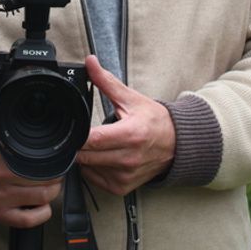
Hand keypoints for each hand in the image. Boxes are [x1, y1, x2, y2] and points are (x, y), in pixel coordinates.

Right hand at [0, 138, 62, 227]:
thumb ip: (8, 137)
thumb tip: (32, 131)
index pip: (31, 153)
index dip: (49, 152)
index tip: (54, 151)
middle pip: (43, 176)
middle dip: (54, 173)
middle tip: (55, 170)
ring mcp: (0, 198)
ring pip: (42, 196)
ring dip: (53, 190)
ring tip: (51, 185)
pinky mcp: (0, 215)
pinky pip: (30, 219)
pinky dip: (43, 212)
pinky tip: (42, 204)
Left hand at [75, 54, 175, 195]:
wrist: (177, 145)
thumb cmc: (156, 121)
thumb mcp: (131, 98)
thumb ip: (106, 81)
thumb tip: (90, 63)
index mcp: (130, 134)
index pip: (92, 140)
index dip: (78, 134)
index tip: (74, 128)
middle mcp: (128, 158)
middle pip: (86, 156)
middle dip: (79, 144)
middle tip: (82, 134)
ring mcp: (126, 175)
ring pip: (88, 168)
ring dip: (87, 157)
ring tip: (96, 144)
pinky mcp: (123, 186)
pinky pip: (96, 180)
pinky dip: (94, 169)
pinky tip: (102, 157)